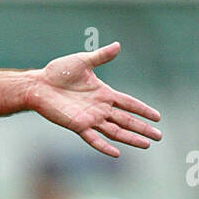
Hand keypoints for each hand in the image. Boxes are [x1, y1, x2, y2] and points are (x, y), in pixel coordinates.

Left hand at [28, 41, 160, 157]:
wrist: (39, 85)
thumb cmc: (58, 72)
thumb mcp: (83, 61)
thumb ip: (101, 56)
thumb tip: (118, 45)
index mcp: (104, 94)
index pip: (129, 104)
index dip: (143, 109)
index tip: (157, 116)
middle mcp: (100, 108)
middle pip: (126, 120)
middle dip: (143, 128)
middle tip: (159, 136)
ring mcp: (90, 118)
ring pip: (115, 131)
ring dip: (131, 138)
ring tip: (146, 145)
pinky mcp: (77, 125)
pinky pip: (93, 139)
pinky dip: (104, 146)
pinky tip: (116, 153)